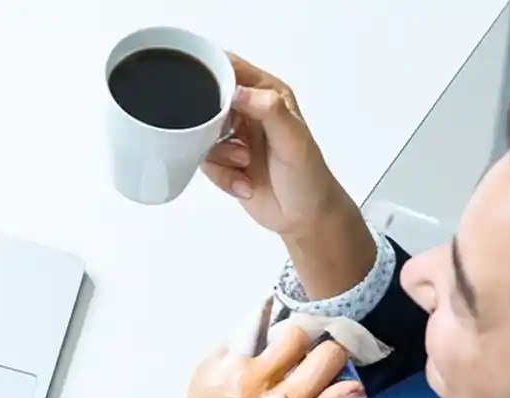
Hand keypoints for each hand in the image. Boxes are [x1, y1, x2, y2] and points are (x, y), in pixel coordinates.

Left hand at [165, 322, 366, 397]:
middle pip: (293, 332)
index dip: (336, 353)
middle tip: (300, 359)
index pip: (325, 355)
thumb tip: (356, 384)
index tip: (331, 360)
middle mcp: (253, 381)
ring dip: (271, 344)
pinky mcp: (203, 367)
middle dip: (304, 342)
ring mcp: (224, 370)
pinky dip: (244, 353)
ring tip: (268, 366)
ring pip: (260, 330)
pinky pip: (233, 342)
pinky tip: (242, 375)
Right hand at [203, 54, 353, 242]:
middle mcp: (248, 110)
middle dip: (211, 124)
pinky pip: (204, 162)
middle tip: (232, 141)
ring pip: (201, 134)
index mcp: (266, 93)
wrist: (304, 217)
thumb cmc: (308, 176)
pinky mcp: (224, 161)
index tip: (205, 93)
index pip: (231, 68)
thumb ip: (269, 109)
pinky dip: (222, 176)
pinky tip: (244, 182)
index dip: (212, 73)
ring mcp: (234, 136)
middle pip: (207, 101)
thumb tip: (238, 92)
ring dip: (221, 155)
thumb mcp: (294, 139)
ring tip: (245, 164)